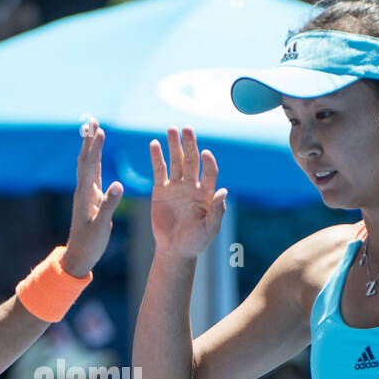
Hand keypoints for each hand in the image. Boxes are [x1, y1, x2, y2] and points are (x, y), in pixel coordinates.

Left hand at [62, 118, 123, 276]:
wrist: (79, 255)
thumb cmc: (90, 243)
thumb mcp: (101, 225)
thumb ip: (109, 204)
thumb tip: (118, 184)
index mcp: (86, 195)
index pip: (90, 165)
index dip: (95, 147)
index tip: (99, 130)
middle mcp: (84, 190)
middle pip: (86, 159)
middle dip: (89, 140)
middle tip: (92, 120)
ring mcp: (87, 194)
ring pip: (89, 165)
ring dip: (91, 147)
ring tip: (94, 130)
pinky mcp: (91, 199)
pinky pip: (94, 175)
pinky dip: (96, 161)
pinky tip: (97, 155)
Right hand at [150, 127, 228, 259]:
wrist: (174, 249)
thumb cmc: (196, 242)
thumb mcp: (210, 229)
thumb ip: (217, 211)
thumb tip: (224, 191)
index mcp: (206, 193)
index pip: (208, 172)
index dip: (208, 163)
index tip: (205, 153)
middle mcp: (192, 186)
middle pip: (192, 161)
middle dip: (190, 145)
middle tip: (187, 129)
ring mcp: (176, 187)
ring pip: (176, 161)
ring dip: (174, 145)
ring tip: (171, 129)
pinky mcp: (160, 190)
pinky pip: (159, 171)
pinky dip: (156, 157)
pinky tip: (154, 144)